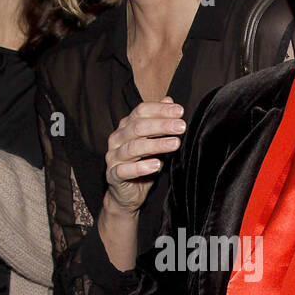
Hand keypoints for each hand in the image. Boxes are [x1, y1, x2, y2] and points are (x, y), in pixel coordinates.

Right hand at [104, 97, 185, 212]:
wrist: (127, 194)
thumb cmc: (141, 164)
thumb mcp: (153, 141)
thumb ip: (158, 121)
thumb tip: (169, 100)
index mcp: (125, 127)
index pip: (141, 111)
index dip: (160, 110)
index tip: (180, 111)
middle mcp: (117, 139)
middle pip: (138, 127)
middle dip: (161, 125)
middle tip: (181, 126)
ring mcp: (113, 157)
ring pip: (134, 147)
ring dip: (156, 144)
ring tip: (175, 143)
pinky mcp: (113, 176)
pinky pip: (125, 170)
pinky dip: (141, 167)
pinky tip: (157, 165)